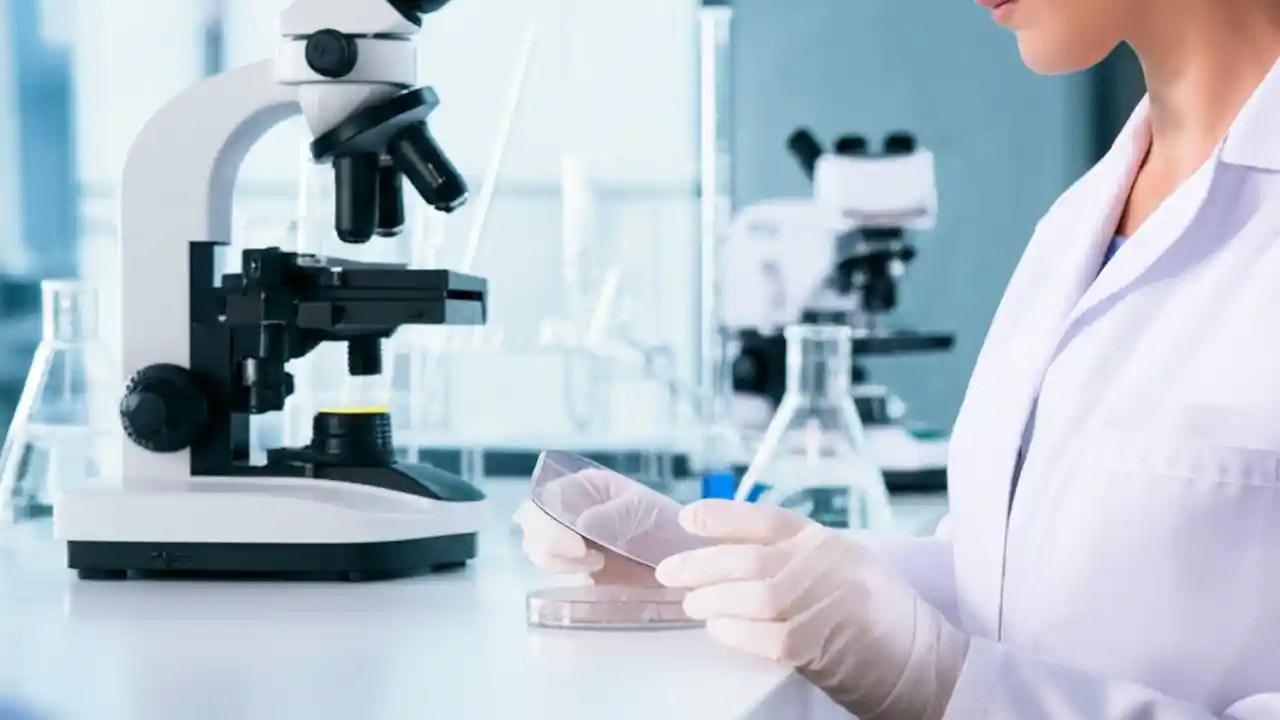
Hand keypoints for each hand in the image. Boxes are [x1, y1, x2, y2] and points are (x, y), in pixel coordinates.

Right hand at [513, 468, 703, 581]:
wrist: (681, 554)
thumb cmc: (664, 521)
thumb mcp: (641, 509)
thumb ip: (612, 515)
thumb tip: (581, 525)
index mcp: (581, 487)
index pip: (544, 498)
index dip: (549, 523)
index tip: (577, 545)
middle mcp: (568, 509)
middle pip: (532, 524)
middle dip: (550, 546)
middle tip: (586, 559)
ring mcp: (568, 537)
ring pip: (537, 547)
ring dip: (556, 561)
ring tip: (596, 564)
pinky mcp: (574, 564)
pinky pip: (553, 567)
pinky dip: (562, 572)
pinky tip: (593, 572)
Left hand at [656, 500, 969, 719]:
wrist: (928, 666)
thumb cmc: (879, 620)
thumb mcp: (843, 569)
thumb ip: (794, 559)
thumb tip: (727, 556)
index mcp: (829, 542)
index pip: (765, 519)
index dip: (721, 516)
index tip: (687, 519)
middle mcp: (827, 564)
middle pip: (748, 557)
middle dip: (700, 564)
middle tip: (670, 573)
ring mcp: (828, 602)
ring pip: (752, 595)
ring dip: (712, 600)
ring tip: (693, 605)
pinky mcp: (824, 643)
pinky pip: (765, 635)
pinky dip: (734, 632)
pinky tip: (718, 629)